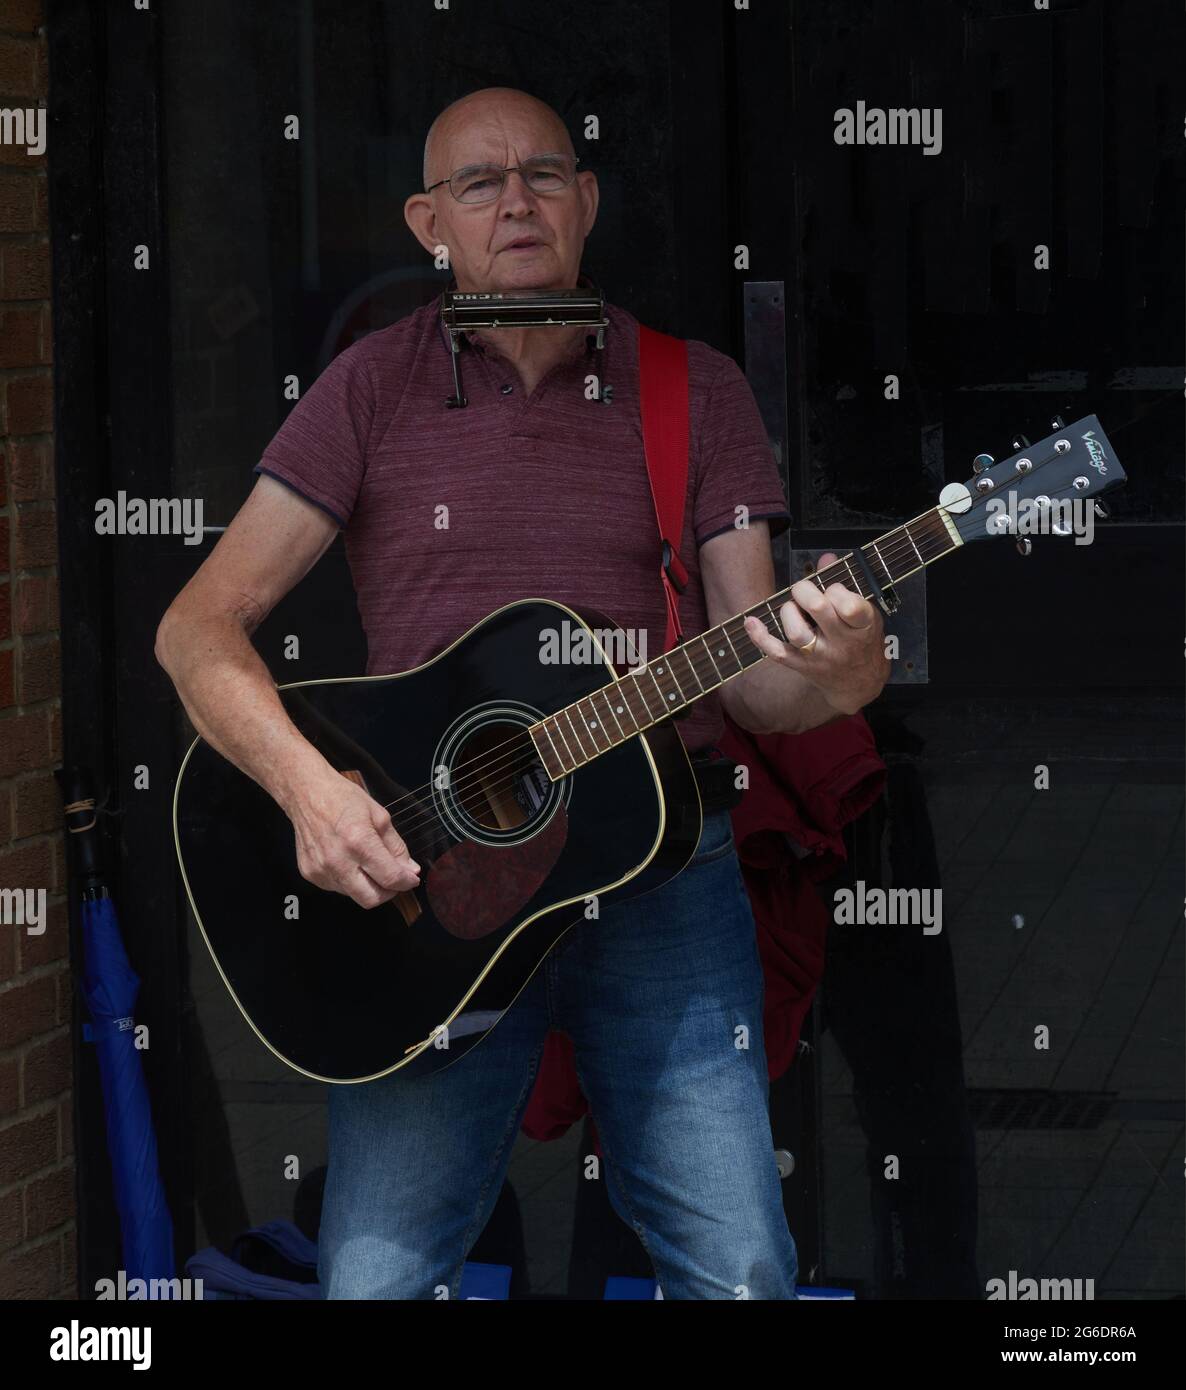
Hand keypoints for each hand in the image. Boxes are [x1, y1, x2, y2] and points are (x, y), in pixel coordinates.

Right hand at [285, 766, 420, 907]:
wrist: (306, 793)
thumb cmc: (343, 798)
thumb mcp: (379, 816)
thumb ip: (396, 846)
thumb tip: (410, 870)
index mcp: (358, 841)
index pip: (390, 878)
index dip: (406, 882)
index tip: (411, 879)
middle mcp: (338, 860)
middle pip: (371, 899)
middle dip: (388, 892)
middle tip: (392, 877)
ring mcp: (321, 870)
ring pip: (354, 895)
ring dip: (367, 886)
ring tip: (365, 863)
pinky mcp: (310, 874)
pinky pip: (337, 888)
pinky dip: (349, 881)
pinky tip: (347, 861)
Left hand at [743, 552, 889, 715]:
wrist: (859, 683)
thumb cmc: (862, 639)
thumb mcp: (865, 612)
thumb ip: (845, 585)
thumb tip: (825, 558)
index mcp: (862, 626)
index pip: (849, 605)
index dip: (836, 590)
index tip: (835, 590)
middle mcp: (842, 643)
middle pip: (818, 609)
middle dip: (806, 590)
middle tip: (805, 591)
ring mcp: (821, 656)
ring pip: (796, 632)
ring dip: (788, 611)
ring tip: (793, 608)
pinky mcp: (803, 666)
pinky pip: (778, 653)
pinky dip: (760, 637)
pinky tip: (751, 621)